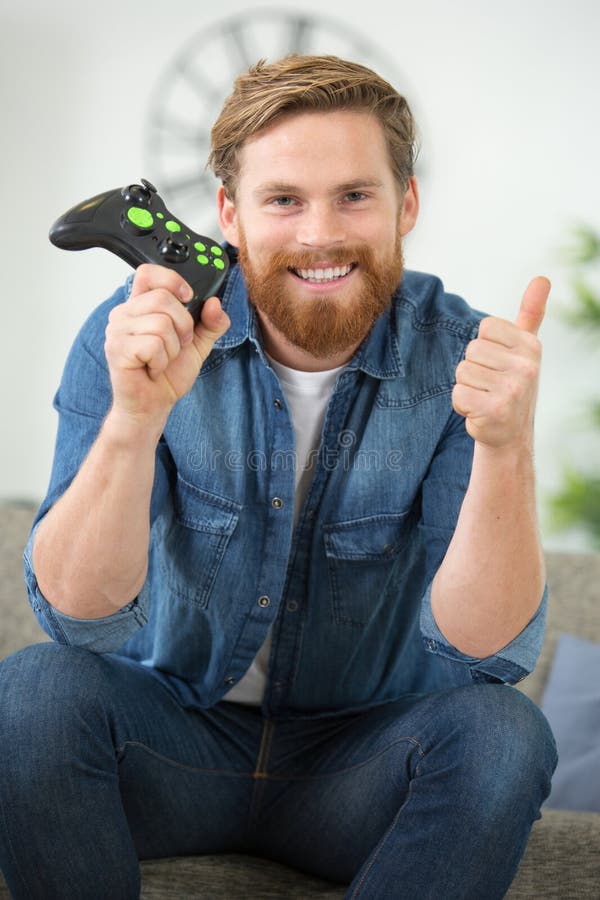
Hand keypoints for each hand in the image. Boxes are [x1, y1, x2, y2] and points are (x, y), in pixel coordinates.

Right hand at [104, 264, 229, 427]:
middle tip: (178, 344)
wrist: (153, 405)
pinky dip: (162, 361)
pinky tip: (153, 368)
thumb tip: (215, 303)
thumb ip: (211, 323)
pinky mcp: (117, 350)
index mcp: (140, 306)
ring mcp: (117, 331)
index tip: (188, 297)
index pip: (148, 273)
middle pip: (163, 298)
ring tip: (163, 359)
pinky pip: (152, 345)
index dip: (172, 280)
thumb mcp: (198, 344)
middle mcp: (124, 314)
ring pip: (161, 323)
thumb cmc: (168, 374)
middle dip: (183, 325)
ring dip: (172, 348)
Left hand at [452, 276, 549, 449]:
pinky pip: (458, 393)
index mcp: (531, 346)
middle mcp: (526, 367)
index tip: (498, 364)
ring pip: (462, 372)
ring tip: (485, 398)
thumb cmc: (512, 385)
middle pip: (471, 350)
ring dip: (467, 388)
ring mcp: (512, 389)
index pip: (485, 328)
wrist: (509, 434)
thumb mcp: (524, 349)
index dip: (484, 347)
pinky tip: (479, 412)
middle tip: (490, 386)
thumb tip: (542, 278)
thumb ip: (531, 314)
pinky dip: (461, 405)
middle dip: (473, 369)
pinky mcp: (494, 409)